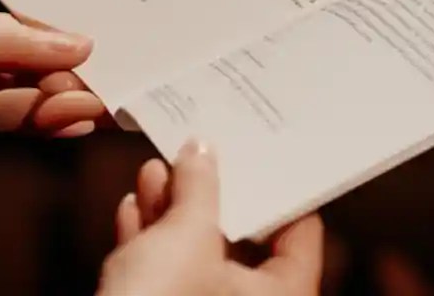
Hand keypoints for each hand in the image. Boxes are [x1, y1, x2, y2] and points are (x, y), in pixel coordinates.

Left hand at [0, 10, 103, 135]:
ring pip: (18, 100)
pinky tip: (71, 124)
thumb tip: (82, 45)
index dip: (62, 40)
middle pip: (24, 67)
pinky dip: (38, 125)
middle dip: (68, 77)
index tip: (105, 48)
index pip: (18, 31)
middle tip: (109, 87)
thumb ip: (12, 41)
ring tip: (99, 108)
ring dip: (61, 105)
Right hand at [100, 142, 322, 295]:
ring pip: (195, 258)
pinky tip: (133, 206)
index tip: (263, 158)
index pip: (300, 234)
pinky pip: (164, 279)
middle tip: (199, 157)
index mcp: (283, 295)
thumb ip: (199, 187)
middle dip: (210, 196)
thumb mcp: (187, 231)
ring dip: (171, 213)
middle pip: (239, 242)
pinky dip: (149, 244)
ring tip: (156, 170)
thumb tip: (200, 152)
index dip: (280, 192)